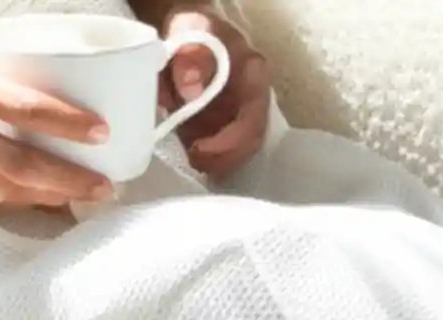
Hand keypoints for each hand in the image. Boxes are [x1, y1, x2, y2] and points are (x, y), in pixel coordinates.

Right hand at [0, 18, 113, 204]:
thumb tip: (25, 77)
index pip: (23, 111)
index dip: (68, 125)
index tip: (102, 133)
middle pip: (21, 168)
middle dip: (69, 182)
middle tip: (104, 189)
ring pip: (1, 192)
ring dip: (44, 198)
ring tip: (77, 199)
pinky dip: (7, 198)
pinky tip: (30, 197)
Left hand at [157, 6, 270, 178]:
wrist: (188, 38)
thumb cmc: (193, 32)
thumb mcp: (190, 32)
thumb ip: (191, 57)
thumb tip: (192, 89)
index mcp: (252, 74)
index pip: (252, 117)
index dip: (230, 141)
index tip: (198, 147)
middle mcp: (254, 98)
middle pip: (252, 141)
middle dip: (224, 158)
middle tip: (194, 159)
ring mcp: (242, 116)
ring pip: (242, 152)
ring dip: (218, 164)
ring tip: (193, 161)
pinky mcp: (228, 128)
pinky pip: (227, 153)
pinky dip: (211, 162)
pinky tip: (194, 160)